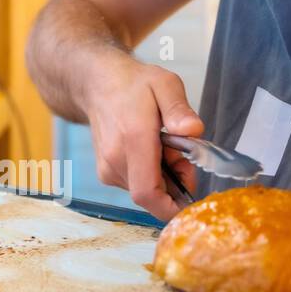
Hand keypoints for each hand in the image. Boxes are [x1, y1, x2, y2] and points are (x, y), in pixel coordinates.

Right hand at [81, 53, 203, 220]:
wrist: (96, 85)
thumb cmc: (131, 85)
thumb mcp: (164, 84)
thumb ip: (179, 109)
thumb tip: (193, 130)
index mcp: (133, 139)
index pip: (147, 193)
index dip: (171, 207)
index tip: (190, 202)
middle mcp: (115, 160)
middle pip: (153, 193)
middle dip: (175, 183)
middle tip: (182, 155)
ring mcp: (108, 169)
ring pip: (145, 191)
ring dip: (164, 178)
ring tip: (166, 148)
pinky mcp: (106, 174)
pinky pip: (136, 185)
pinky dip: (151, 175)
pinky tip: (151, 152)